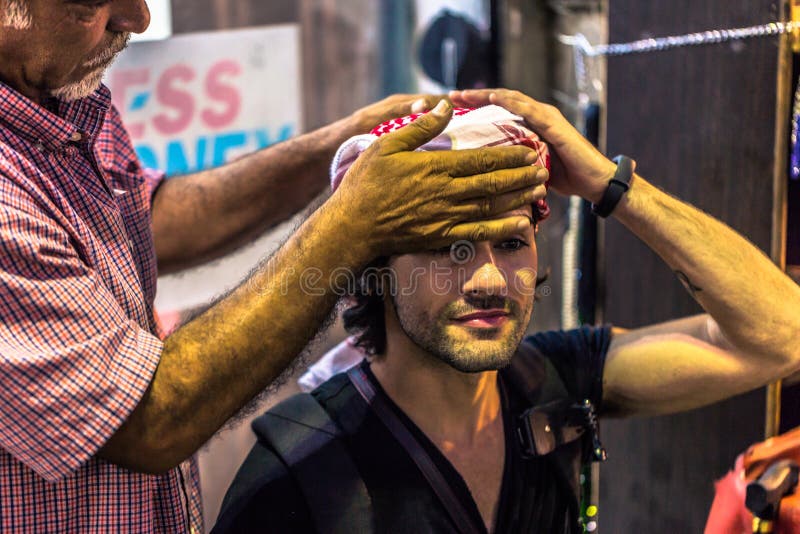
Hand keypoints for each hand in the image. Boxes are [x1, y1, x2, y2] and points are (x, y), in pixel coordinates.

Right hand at [333, 100, 548, 257]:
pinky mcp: (442, 237)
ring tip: (540, 191)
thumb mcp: (387, 145)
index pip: (481, 159)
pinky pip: (479, 233)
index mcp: (436, 167)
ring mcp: (446, 217)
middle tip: (543, 169)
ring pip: (491, 206)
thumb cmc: (365, 184)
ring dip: (518, 199)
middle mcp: (446, 193)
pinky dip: (502, 229)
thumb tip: (446, 105)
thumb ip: (421, 127)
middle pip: (493, 183)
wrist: (352, 227)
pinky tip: (521, 225)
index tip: (528, 149)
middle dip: (521, 176)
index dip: (509, 155)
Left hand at [450, 88, 618, 202]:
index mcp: (531, 124)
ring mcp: (546, 116)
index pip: (499, 110)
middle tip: (451, 96)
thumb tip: (489, 171)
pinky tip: (493, 98)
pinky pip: (528, 109)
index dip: (477, 106)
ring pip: (511, 99)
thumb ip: (514, 162)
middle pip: (501, 100)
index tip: (454, 107)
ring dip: (485, 95)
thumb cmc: (565, 177)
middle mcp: (537, 115)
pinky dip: (509, 102)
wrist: (594, 182)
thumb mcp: (530, 167)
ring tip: (464, 94)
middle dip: (475, 97)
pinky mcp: (553, 124)